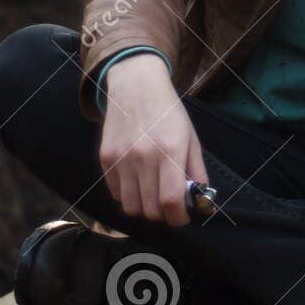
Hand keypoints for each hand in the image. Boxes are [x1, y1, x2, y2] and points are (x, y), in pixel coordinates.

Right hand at [98, 55, 207, 227]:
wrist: (136, 87)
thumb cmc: (169, 113)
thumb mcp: (191, 137)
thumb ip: (195, 170)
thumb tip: (199, 200)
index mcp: (170, 150)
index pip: (171, 200)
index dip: (178, 217)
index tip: (182, 217)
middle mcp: (144, 157)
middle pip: (149, 209)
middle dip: (163, 215)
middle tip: (169, 206)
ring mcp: (122, 159)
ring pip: (130, 207)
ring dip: (144, 208)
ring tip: (152, 196)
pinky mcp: (105, 158)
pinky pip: (116, 193)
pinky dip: (128, 196)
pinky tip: (137, 183)